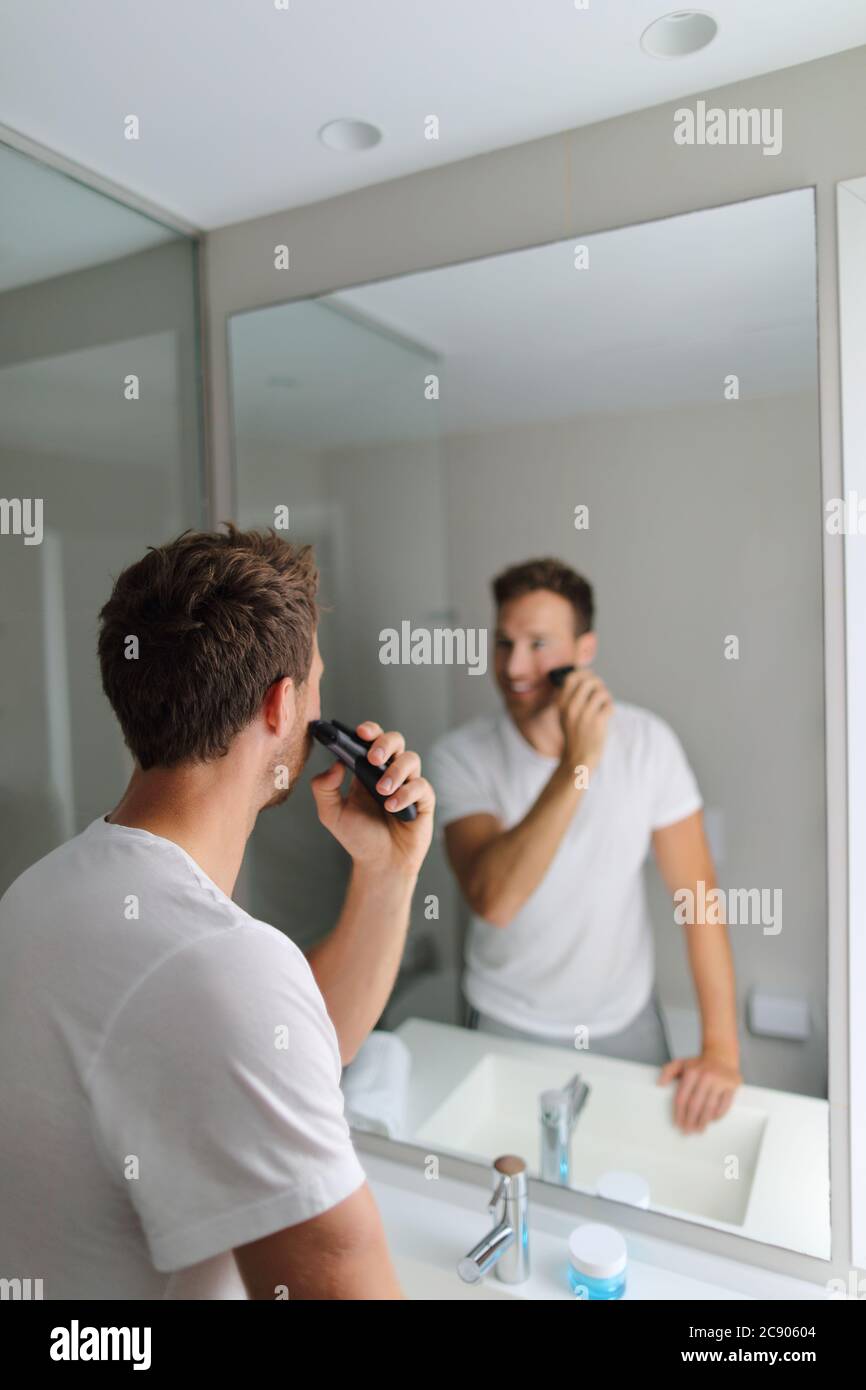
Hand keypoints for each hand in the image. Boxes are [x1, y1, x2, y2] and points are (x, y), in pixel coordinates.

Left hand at [309, 720, 434, 876]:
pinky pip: (421, 786)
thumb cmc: (358, 837)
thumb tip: (334, 765)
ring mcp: (409, 784)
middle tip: (373, 758)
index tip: (359, 732)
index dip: (369, 730)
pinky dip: (406, 794)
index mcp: (367, 769)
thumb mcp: (331, 814)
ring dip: (395, 771)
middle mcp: (390, 771)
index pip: (371, 739)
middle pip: (395, 740)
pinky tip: (392, 807)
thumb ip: (324, 789)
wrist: (380, 864)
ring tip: (381, 790)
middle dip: (385, 743)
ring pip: (411, 759)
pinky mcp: (423, 800)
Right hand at [556, 668, 612, 773]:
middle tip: (601, 693)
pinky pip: (609, 705)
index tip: (591, 678)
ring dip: (606, 697)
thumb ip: (571, 697)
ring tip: (604, 705)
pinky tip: (607, 715)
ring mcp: (584, 714)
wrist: (577, 759)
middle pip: (589, 680)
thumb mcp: (565, 715)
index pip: (572, 677)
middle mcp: (570, 707)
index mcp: (561, 703)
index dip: (584, 674)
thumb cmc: (575, 735)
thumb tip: (587, 676)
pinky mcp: (597, 722)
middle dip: (599, 684)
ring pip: (601, 692)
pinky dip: (611, 709)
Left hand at [658, 1050, 741, 1133]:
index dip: (679, 1113)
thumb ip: (668, 1071)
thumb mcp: (681, 1063)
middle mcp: (706, 1076)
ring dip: (703, 1121)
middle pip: (695, 1105)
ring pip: (710, 1107)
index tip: (677, 1124)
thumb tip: (659, 1084)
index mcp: (692, 1072)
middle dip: (690, 1121)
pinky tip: (712, 1120)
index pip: (682, 1097)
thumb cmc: (700, 1063)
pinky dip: (718, 1115)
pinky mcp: (732, 1085)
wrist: (722, 1054)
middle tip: (687, 1131)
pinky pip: (724, 1105)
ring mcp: (720, 1081)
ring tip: (699, 1130)